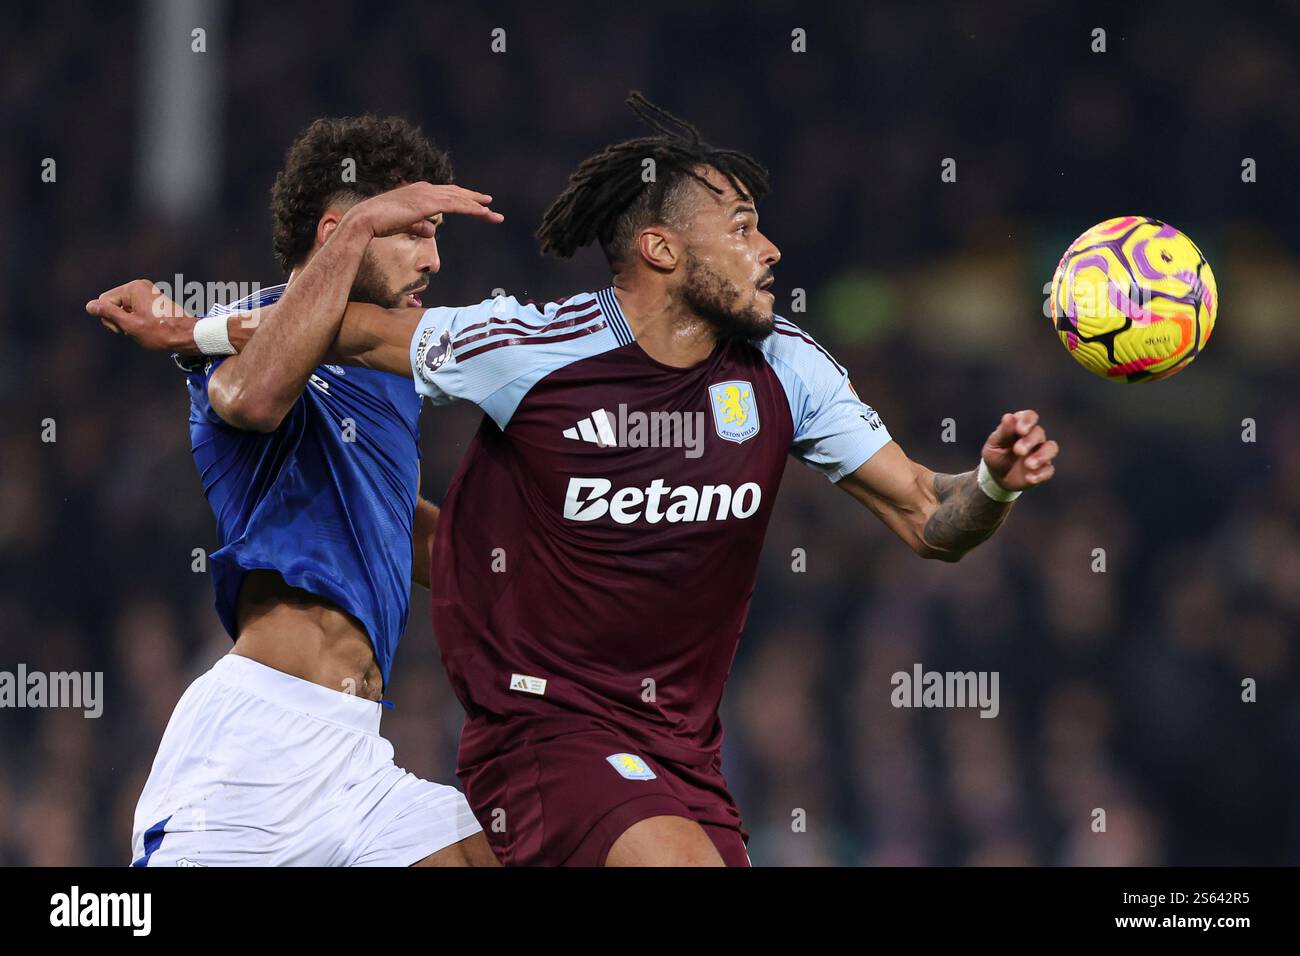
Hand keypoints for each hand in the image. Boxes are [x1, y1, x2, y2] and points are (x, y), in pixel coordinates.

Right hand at [86, 279, 197, 351]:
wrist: (187, 335)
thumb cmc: (160, 332)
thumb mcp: (130, 325)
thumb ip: (108, 314)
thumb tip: (90, 306)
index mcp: (133, 287)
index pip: (104, 301)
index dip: (109, 318)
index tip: (125, 329)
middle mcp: (139, 286)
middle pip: (112, 303)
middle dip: (118, 319)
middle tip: (134, 330)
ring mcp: (146, 292)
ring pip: (122, 308)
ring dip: (127, 322)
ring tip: (143, 329)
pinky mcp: (151, 300)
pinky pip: (132, 310)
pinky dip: (135, 320)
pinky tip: (147, 327)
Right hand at [342, 182, 503, 238]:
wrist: (365, 220)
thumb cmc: (380, 224)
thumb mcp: (405, 225)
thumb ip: (420, 225)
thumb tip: (433, 229)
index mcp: (418, 192)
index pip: (445, 194)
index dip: (461, 198)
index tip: (476, 203)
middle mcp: (424, 189)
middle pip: (455, 193)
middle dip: (474, 199)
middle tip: (490, 204)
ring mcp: (426, 194)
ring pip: (459, 199)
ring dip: (478, 206)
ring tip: (494, 214)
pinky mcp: (428, 203)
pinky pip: (456, 204)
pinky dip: (471, 208)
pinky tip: (483, 213)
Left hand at [982, 410, 1058, 489]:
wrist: (997, 477)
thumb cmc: (996, 455)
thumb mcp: (994, 444)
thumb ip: (1003, 432)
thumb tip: (1009, 416)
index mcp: (1021, 427)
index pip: (1030, 416)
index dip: (1028, 421)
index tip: (1020, 430)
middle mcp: (1034, 437)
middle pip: (1039, 432)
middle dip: (1029, 441)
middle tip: (1018, 451)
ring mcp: (1041, 452)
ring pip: (1051, 448)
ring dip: (1041, 456)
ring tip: (1029, 465)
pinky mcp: (1044, 469)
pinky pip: (1049, 469)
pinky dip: (1041, 474)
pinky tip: (1029, 478)